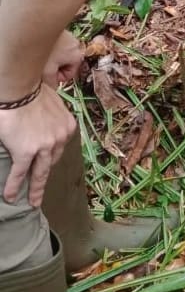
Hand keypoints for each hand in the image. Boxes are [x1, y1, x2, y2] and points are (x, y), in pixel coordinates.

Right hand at [0, 84, 75, 205]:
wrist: (20, 90)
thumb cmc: (32, 90)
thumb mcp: (52, 102)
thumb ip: (51, 114)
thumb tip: (44, 117)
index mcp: (66, 126)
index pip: (60, 146)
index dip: (52, 156)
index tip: (48, 164)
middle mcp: (59, 138)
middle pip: (52, 162)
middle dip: (46, 176)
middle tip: (42, 190)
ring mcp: (44, 147)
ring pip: (40, 172)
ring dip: (35, 188)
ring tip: (32, 201)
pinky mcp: (26, 152)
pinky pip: (20, 173)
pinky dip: (15, 186)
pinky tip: (10, 196)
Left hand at [42, 30, 83, 87]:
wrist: (35, 30)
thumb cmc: (43, 52)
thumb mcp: (47, 73)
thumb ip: (52, 83)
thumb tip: (53, 89)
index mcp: (77, 56)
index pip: (71, 74)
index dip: (59, 78)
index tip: (49, 75)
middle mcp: (77, 45)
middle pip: (66, 63)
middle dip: (56, 67)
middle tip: (44, 67)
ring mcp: (70, 36)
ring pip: (61, 54)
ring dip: (53, 58)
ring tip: (41, 57)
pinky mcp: (61, 30)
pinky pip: (58, 45)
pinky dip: (50, 48)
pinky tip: (40, 48)